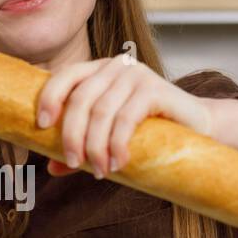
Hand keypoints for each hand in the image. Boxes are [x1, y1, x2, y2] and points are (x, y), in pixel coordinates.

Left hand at [36, 56, 217, 178]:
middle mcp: (115, 66)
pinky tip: (118, 163)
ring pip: (101, 112)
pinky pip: (125, 118)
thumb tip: (50, 168)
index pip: (65, 76)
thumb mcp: (108, 139)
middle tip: (74, 163)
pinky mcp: (154, 89)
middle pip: (80, 98)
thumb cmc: (148, 132)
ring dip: (95, 146)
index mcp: (98, 71)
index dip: (49, 98)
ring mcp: (136, 75)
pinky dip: (117, 144)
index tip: (41, 126)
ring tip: (98, 171)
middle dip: (71, 135)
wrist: (196, 128)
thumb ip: (80, 148)